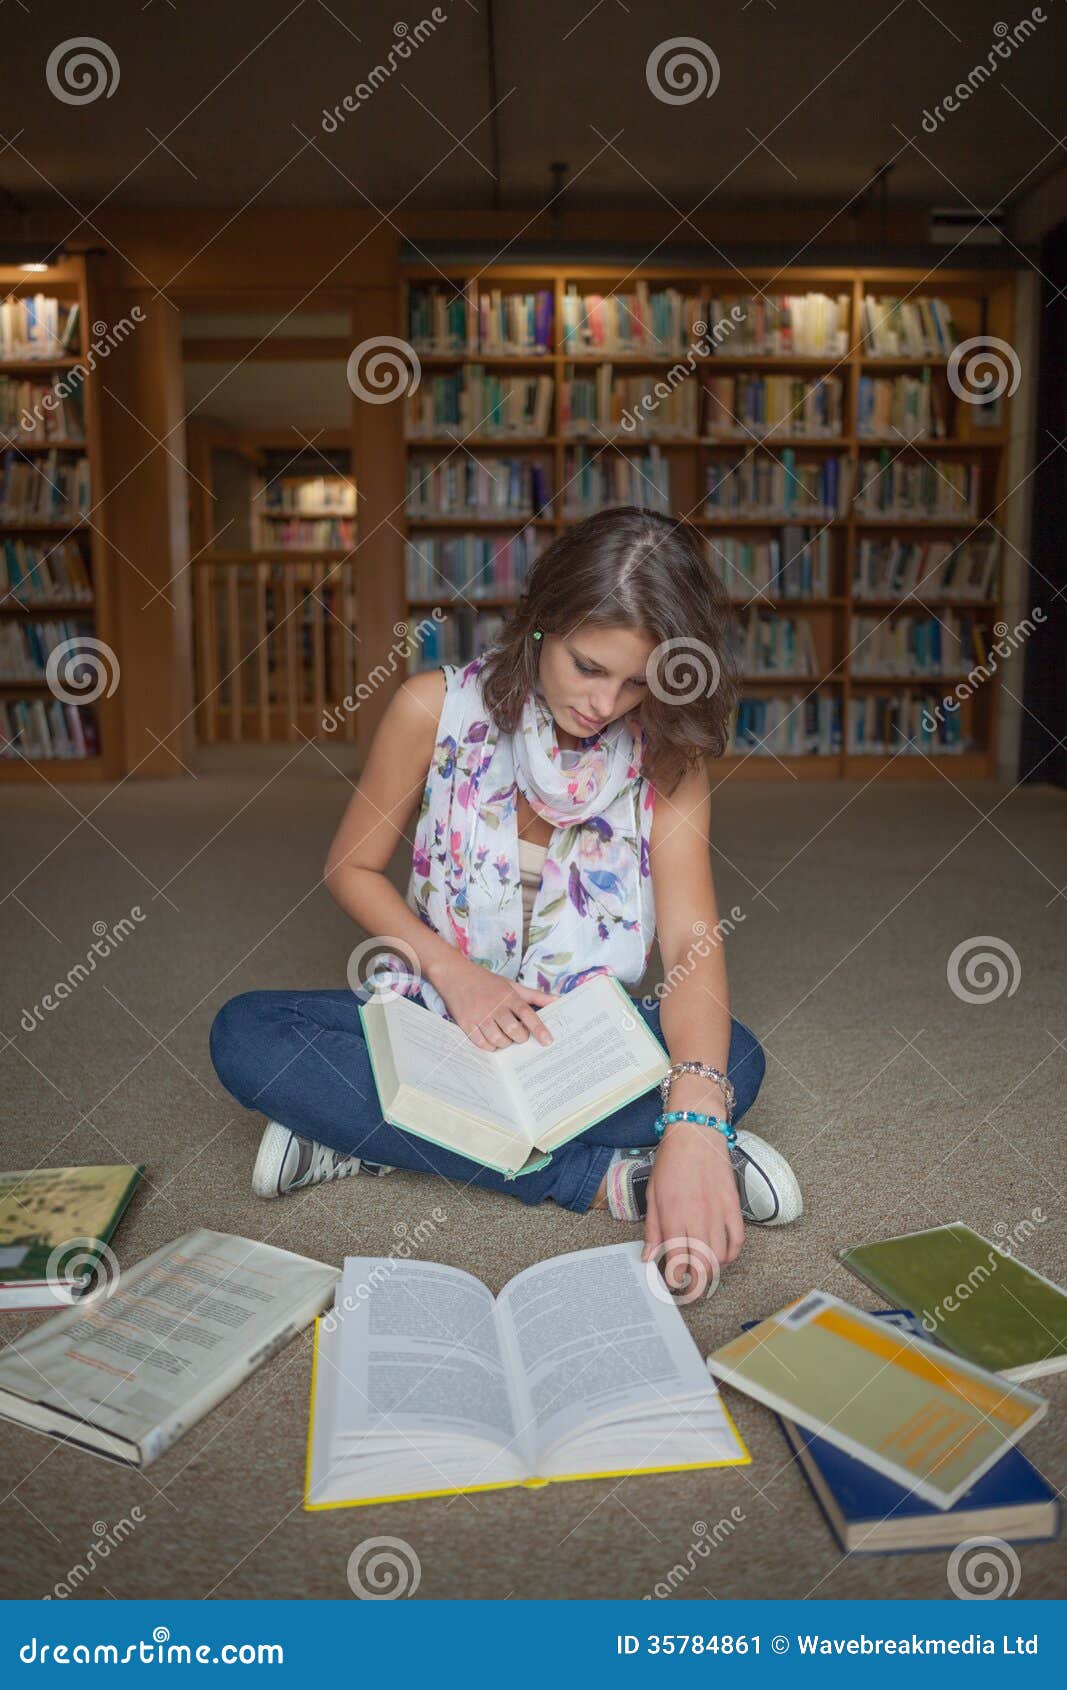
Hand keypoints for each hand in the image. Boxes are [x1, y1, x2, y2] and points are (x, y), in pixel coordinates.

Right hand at [434, 957, 559, 1051]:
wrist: (455, 975)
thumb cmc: (486, 981)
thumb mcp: (512, 985)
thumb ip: (535, 995)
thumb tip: (558, 1000)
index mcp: (508, 996)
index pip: (528, 1015)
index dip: (539, 1029)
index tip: (548, 1041)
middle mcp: (494, 1006)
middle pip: (514, 1030)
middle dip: (520, 1038)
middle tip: (518, 1035)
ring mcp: (479, 1015)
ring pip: (498, 1039)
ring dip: (504, 1043)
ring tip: (505, 1038)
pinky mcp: (466, 1023)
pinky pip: (481, 1042)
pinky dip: (489, 1046)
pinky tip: (492, 1041)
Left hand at [642, 1124, 744, 1296]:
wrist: (696, 1134)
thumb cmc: (671, 1161)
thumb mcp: (653, 1194)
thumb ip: (653, 1229)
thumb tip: (649, 1257)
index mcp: (673, 1216)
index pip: (677, 1262)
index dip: (675, 1280)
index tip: (672, 1283)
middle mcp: (697, 1218)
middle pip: (701, 1266)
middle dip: (696, 1286)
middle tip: (690, 1292)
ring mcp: (718, 1213)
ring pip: (720, 1257)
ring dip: (712, 1272)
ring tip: (703, 1274)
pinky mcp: (733, 1206)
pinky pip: (737, 1240)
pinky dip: (732, 1255)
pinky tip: (722, 1257)